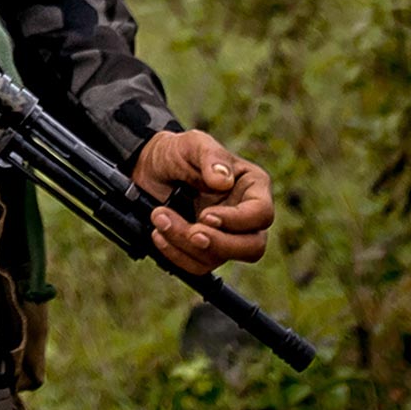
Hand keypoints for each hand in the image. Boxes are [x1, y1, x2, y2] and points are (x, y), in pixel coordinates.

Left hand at [132, 130, 273, 275]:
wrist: (149, 169)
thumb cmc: (177, 152)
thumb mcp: (192, 144)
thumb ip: (211, 157)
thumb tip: (223, 181)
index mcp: (253, 187)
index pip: (261, 213)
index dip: (237, 220)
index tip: (206, 215)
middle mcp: (245, 215)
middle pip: (252, 247)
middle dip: (219, 244)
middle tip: (191, 233)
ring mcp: (226, 235)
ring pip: (219, 257)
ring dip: (185, 244)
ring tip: (159, 217)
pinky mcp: (205, 250)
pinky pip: (197, 265)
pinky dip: (175, 254)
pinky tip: (158, 233)